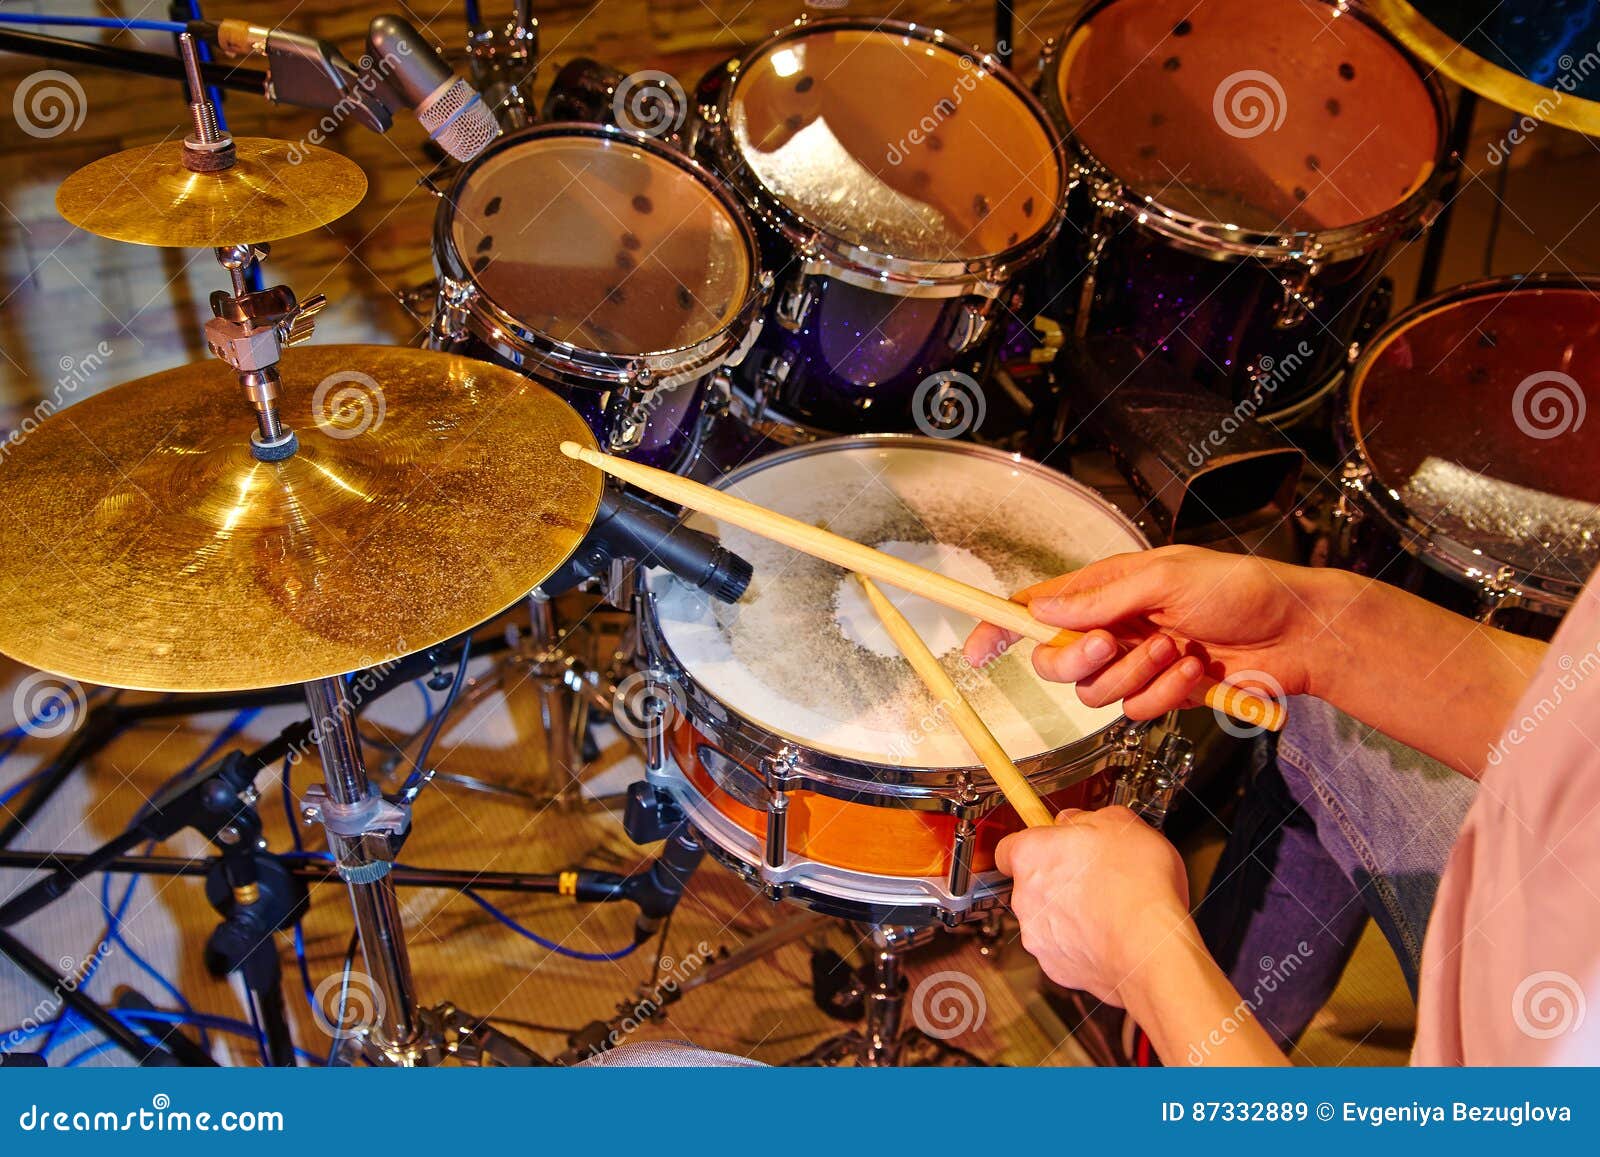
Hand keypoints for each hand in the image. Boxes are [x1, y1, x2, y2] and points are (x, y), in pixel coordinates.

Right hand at [964, 545, 1335, 718]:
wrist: (1298, 634)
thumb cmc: (1241, 589)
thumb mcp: (1165, 578)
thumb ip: (1100, 598)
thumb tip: (1045, 607)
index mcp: (1108, 589)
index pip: (1038, 606)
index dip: (1001, 626)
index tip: (975, 649)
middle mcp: (1114, 627)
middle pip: (1055, 660)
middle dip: (1079, 658)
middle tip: (1114, 643)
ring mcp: (1137, 664)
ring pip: (1094, 694)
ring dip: (1136, 675)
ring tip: (1177, 650)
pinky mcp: (1162, 695)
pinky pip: (1135, 711)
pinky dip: (1164, 694)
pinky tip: (1193, 673)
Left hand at [996, 807, 1191, 1006]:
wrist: (1150, 947)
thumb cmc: (1137, 888)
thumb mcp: (1120, 824)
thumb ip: (1087, 817)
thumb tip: (1077, 820)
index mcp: (1032, 855)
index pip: (1008, 847)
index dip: (1034, 844)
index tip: (1051, 842)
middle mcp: (1025, 897)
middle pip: (1031, 882)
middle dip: (1058, 878)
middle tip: (1094, 874)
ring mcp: (1038, 934)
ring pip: (1048, 917)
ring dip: (1070, 911)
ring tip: (1109, 906)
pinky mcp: (1055, 966)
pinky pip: (1063, 948)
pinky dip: (1082, 941)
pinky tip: (1111, 933)